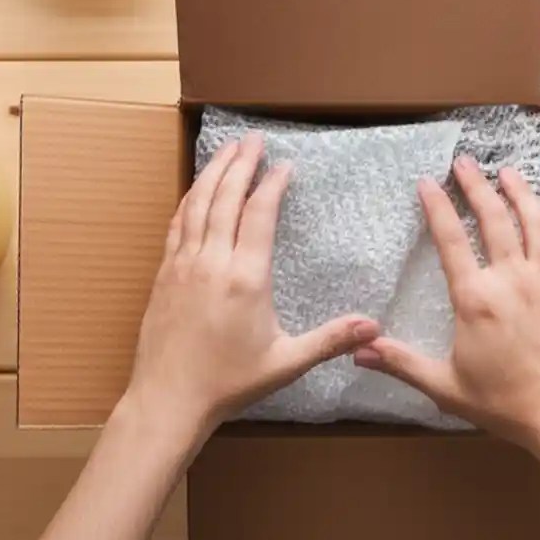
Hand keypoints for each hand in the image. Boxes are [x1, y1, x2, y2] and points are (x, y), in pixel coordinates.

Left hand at [125, 133, 380, 438]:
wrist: (168, 399)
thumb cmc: (228, 383)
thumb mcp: (286, 363)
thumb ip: (330, 339)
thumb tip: (375, 326)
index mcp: (246, 278)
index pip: (260, 214)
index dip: (273, 184)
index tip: (284, 165)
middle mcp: (212, 262)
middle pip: (226, 197)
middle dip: (241, 164)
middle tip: (253, 140)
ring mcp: (183, 265)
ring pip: (197, 204)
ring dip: (213, 173)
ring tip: (227, 150)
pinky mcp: (164, 274)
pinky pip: (177, 224)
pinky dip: (190, 200)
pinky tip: (197, 191)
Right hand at [354, 156, 539, 457]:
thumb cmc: (505, 404)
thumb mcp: (445, 386)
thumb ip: (401, 364)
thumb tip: (359, 350)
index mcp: (476, 300)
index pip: (452, 240)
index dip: (437, 207)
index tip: (427, 181)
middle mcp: (512, 282)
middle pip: (495, 220)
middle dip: (477, 186)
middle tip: (465, 162)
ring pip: (536, 225)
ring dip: (521, 193)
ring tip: (508, 172)